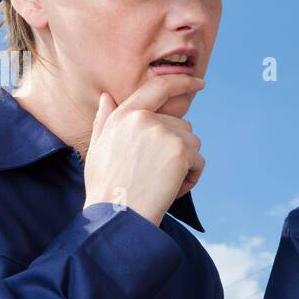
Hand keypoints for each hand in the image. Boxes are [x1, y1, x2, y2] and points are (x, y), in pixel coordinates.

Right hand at [82, 73, 205, 227]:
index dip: (182, 82)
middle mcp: (144, 118)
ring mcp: (164, 132)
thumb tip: (107, 97)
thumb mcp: (98, 148)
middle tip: (156, 176)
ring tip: (161, 184)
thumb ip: (105, 120)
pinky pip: (199, 163)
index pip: (158, 87)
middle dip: (177, 150)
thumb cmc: (106, 187)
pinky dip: (191, 179)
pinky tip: (171, 190)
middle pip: (182, 126)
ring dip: (184, 165)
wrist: (116, 216)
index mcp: (124, 115)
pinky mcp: (180, 150)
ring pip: (193, 144)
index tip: (200, 83)